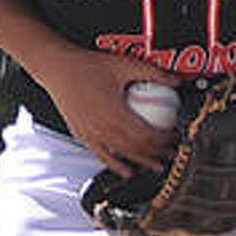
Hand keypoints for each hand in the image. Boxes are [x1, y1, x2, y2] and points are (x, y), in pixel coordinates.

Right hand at [39, 48, 178, 174]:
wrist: (58, 69)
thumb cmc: (89, 65)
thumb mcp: (125, 64)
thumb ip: (153, 73)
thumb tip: (177, 81)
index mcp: (115, 113)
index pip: (147, 134)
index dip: (164, 139)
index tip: (175, 135)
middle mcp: (103, 128)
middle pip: (138, 148)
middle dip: (159, 152)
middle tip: (172, 151)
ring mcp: (92, 135)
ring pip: (123, 155)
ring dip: (143, 162)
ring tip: (157, 165)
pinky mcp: (83, 137)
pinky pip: (103, 156)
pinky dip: (117, 166)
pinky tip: (128, 171)